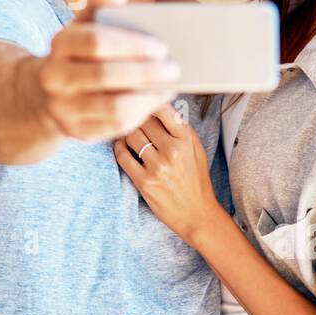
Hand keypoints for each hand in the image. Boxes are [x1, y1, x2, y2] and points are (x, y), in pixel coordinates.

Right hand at [34, 0, 180, 142]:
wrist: (44, 92)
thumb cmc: (78, 53)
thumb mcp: (84, 26)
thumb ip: (101, 6)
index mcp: (60, 44)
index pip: (95, 41)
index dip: (131, 45)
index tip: (161, 47)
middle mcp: (54, 77)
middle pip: (105, 76)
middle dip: (145, 72)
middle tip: (174, 68)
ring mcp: (62, 108)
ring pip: (113, 106)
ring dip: (148, 96)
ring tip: (169, 85)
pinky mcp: (74, 131)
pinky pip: (115, 126)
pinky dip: (141, 112)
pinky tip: (155, 99)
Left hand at [113, 101, 220, 243]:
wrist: (197, 213)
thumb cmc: (195, 179)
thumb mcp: (196, 149)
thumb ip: (180, 127)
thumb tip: (161, 105)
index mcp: (186, 139)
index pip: (162, 110)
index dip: (148, 103)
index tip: (142, 102)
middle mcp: (172, 150)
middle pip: (142, 121)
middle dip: (136, 120)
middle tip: (133, 123)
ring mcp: (158, 167)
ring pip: (131, 136)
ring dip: (126, 134)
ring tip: (128, 136)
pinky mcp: (145, 182)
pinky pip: (123, 156)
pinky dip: (119, 149)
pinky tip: (122, 148)